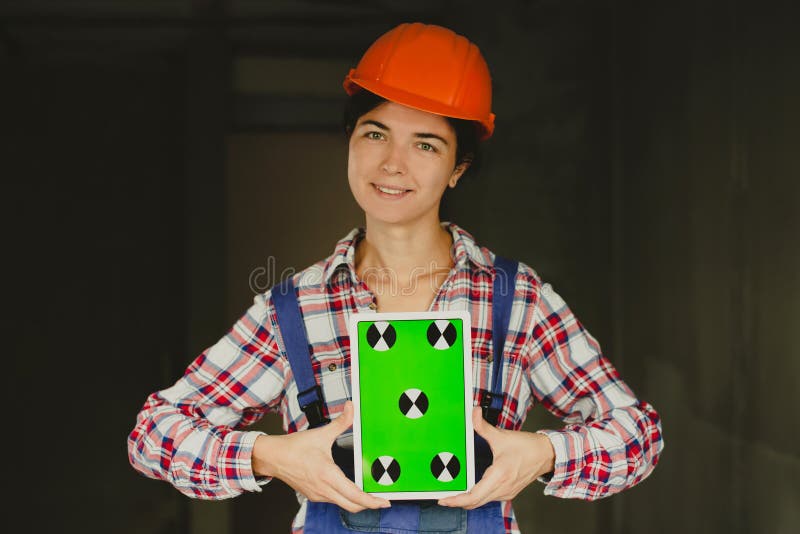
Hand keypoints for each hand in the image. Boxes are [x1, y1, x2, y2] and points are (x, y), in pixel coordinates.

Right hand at [252, 401, 389, 512]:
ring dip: (357, 502)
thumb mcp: (321, 434)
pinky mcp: (313, 495)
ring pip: (343, 505)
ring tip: (369, 494)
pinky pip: (334, 501)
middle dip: (369, 505)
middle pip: (352, 506)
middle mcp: (324, 489)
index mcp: (328, 475)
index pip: (355, 496)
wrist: (272, 457)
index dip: (372, 501)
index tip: (384, 502)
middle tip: (382, 500)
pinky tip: (350, 490)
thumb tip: (351, 408)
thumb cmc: (293, 448)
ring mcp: (318, 494)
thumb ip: (340, 422)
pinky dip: (345, 499)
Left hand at [438, 406, 554, 508]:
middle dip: (458, 502)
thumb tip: (473, 412)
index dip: (457, 500)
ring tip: (453, 494)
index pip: (474, 496)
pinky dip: (477, 498)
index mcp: (499, 475)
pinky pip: (489, 499)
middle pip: (475, 503)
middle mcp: (502, 488)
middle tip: (443, 498)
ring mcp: (506, 492)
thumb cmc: (527, 447)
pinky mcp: (509, 492)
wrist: (547, 455)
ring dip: (467, 500)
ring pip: (482, 502)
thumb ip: (483, 426)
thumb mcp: (502, 436)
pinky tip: (469, 490)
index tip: (444, 499)